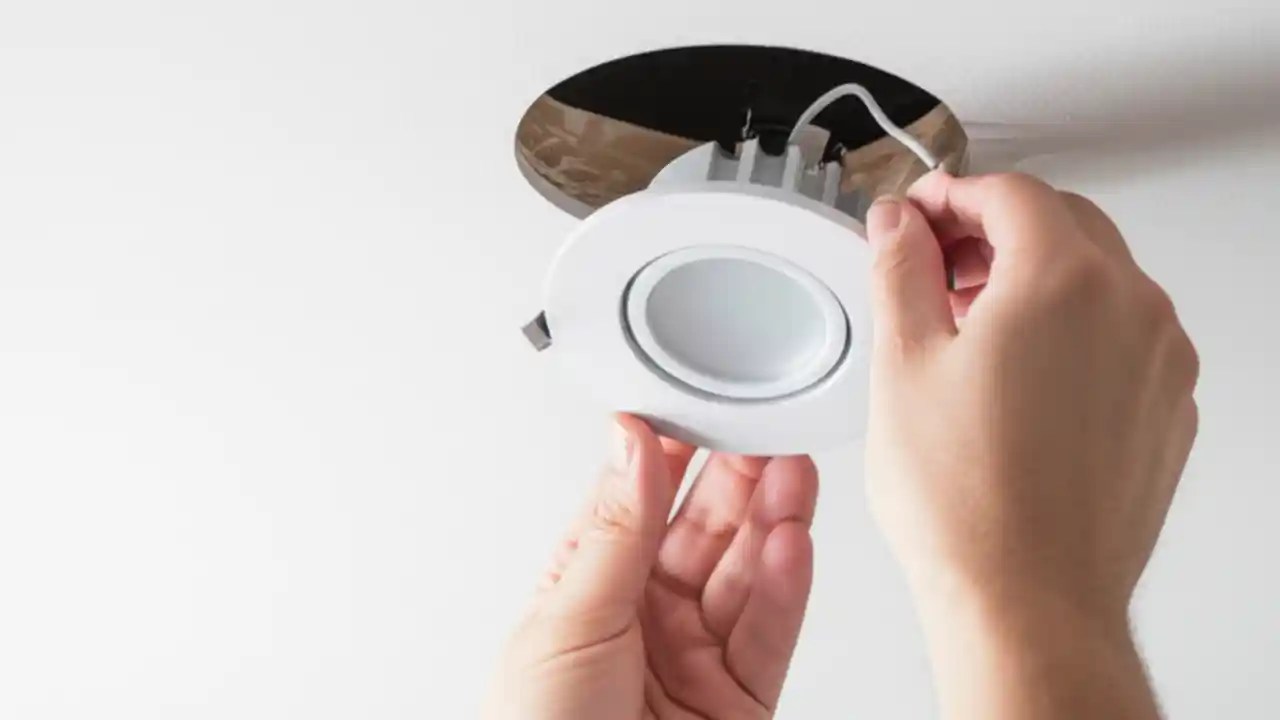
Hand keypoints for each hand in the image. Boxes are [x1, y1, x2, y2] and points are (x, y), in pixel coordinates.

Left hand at [484, 415, 818, 718]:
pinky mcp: (739, 700)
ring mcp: (696, 658)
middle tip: (765, 426)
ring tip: (793, 470)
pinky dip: (785, 588)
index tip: (703, 404)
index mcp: (589, 589)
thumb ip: (614, 532)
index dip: (674, 454)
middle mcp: (646, 617)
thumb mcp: (567, 623)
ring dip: (773, 521)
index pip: (640, 504)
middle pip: (704, 532)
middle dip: (737, 478)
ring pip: (746, 575)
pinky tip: (793, 543)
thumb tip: (631, 442)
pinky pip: (769, 634)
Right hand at [863, 172, 1198, 717]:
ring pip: (1098, 278)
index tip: (917, 213)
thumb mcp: (903, 363)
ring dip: (1033, 277)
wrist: (1028, 602)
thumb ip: (900, 268)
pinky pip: (1122, 335)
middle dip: (993, 229)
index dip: (950, 193)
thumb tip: (898, 223)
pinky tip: (1017, 375)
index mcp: (1063, 280)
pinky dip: (1072, 328)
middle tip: (935, 262)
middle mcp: (1132, 309)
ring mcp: (1161, 361)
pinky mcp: (1167, 407)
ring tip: (969, 326)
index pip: (1010, 192)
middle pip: (1062, 223)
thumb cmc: (967, 502)